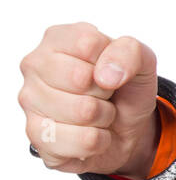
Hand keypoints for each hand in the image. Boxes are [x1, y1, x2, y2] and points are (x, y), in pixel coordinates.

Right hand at [18, 22, 159, 178]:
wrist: (125, 130)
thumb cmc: (125, 89)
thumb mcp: (142, 62)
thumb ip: (130, 52)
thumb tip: (105, 75)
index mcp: (57, 39)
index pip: (88, 43)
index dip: (112, 61)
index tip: (109, 68)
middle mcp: (34, 66)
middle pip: (81, 78)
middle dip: (106, 91)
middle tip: (104, 93)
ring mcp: (29, 101)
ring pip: (83, 111)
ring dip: (104, 116)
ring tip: (98, 112)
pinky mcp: (37, 136)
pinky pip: (83, 140)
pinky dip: (100, 140)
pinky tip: (90, 132)